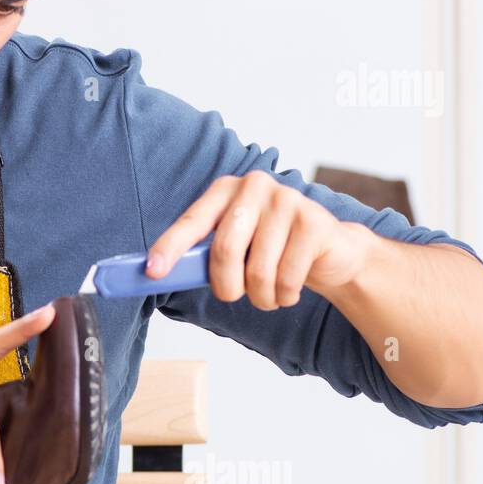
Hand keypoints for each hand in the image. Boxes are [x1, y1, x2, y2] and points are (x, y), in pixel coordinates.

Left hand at [144, 170, 373, 308]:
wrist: (329, 250)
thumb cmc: (271, 250)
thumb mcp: (235, 247)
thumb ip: (202, 255)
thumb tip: (160, 274)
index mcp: (225, 190)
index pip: (191, 221)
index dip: (170, 248)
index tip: (153, 272)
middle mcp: (254, 186)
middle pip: (224, 250)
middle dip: (225, 286)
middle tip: (232, 295)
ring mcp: (286, 199)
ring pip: (258, 271)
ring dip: (260, 297)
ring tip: (268, 293)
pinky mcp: (313, 221)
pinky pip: (287, 278)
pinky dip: (284, 296)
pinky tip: (290, 288)